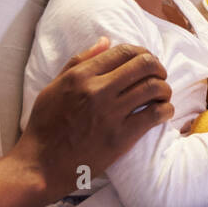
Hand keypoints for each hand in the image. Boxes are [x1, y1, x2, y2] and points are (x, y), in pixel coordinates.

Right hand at [12, 38, 172, 198]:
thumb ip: (80, 61)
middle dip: (158, 67)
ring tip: (162, 95)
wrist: (41, 165)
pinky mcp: (120, 137)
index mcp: (80, 76)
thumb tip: (106, 41)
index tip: (146, 62)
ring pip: (154, 87)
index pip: (124, 51)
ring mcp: (110, 114)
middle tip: (160, 76)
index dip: (142, 53)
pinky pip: (155, 115)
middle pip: (144, 65)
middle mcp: (97, 90)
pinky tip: (164, 112)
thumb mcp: (54, 86)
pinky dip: (166, 110)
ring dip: (164, 89)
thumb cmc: (45, 126)